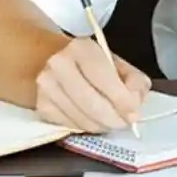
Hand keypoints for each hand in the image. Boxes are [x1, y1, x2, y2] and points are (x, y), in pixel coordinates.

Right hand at [34, 38, 151, 131]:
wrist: (47, 59)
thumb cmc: (88, 62)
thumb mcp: (115, 61)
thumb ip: (133, 79)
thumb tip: (135, 103)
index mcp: (81, 49)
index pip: (104, 79)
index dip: (122, 101)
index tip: (134, 114)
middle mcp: (59, 66)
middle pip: (92, 104)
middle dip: (114, 119)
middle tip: (125, 123)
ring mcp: (46, 87)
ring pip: (82, 120)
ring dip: (102, 126)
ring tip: (110, 120)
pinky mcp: (41, 106)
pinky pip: (71, 126)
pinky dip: (86, 127)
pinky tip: (92, 119)